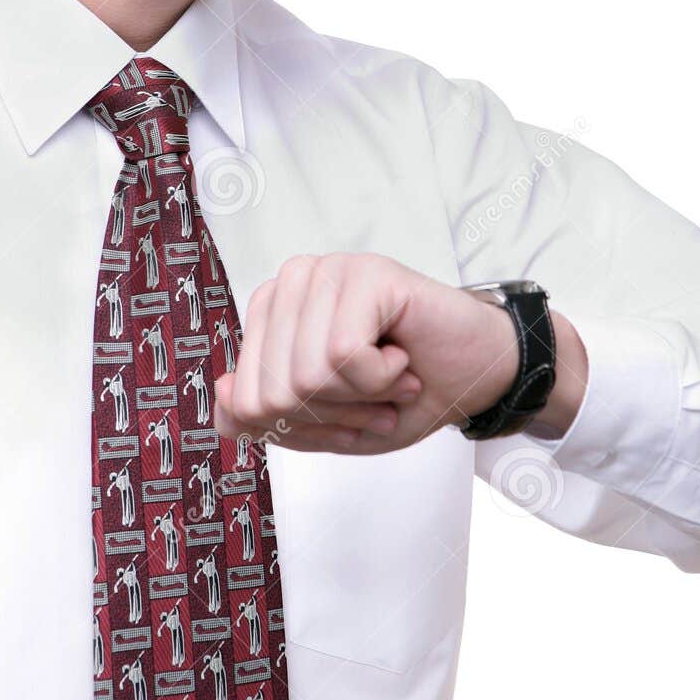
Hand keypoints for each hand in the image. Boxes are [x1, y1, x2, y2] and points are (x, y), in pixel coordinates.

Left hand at [212, 252, 523, 455]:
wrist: (477, 376)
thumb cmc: (404, 394)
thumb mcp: (326, 427)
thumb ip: (267, 420)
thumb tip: (223, 397)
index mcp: (271, 316)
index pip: (245, 401)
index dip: (303, 427)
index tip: (347, 410)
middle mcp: (291, 284)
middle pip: (274, 391)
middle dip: (334, 415)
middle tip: (375, 396)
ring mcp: (327, 272)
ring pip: (307, 374)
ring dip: (362, 397)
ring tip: (391, 376)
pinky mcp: (366, 273)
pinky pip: (343, 354)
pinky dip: (380, 378)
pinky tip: (400, 358)